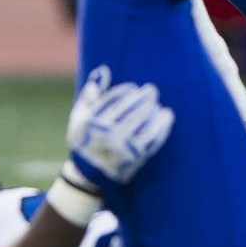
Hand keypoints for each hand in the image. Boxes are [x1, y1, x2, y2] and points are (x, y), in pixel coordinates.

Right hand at [67, 66, 174, 184]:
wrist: (87, 175)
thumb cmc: (84, 140)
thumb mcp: (79, 117)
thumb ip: (90, 94)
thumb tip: (103, 70)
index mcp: (93, 123)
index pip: (114, 100)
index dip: (126, 92)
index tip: (134, 88)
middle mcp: (108, 134)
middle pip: (131, 109)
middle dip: (144, 97)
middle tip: (152, 90)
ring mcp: (123, 147)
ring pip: (144, 123)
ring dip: (154, 110)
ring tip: (158, 104)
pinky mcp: (135, 158)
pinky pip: (153, 139)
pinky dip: (162, 126)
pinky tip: (166, 116)